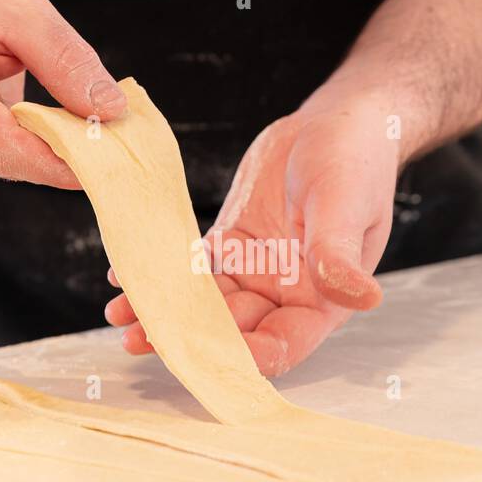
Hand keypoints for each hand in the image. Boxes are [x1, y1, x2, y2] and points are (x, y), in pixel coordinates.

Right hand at [0, 0, 126, 186]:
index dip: (59, 163)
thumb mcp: (26, 12)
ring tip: (85, 123)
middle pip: (9, 161)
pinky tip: (53, 120)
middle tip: (117, 143)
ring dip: (48, 149)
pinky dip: (31, 142)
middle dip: (63, 156)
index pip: (6, 148)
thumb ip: (68, 64)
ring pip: (7, 163)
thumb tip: (110, 111)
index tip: (110, 165)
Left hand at [105, 91, 403, 374]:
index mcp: (320, 301)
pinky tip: (125, 275)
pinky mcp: (232, 244)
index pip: (280, 345)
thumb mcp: (346, 206)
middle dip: (187, 338)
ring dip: (166, 311)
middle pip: (232, 332)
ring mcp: (256, 272)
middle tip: (140, 336)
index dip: (244, 358)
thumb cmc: (356, 163)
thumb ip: (339, 254)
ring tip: (121, 314)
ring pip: (205, 304)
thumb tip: (360, 298)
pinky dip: (161, 271)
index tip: (203, 354)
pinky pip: (192, 267)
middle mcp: (285, 296)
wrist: (337, 123)